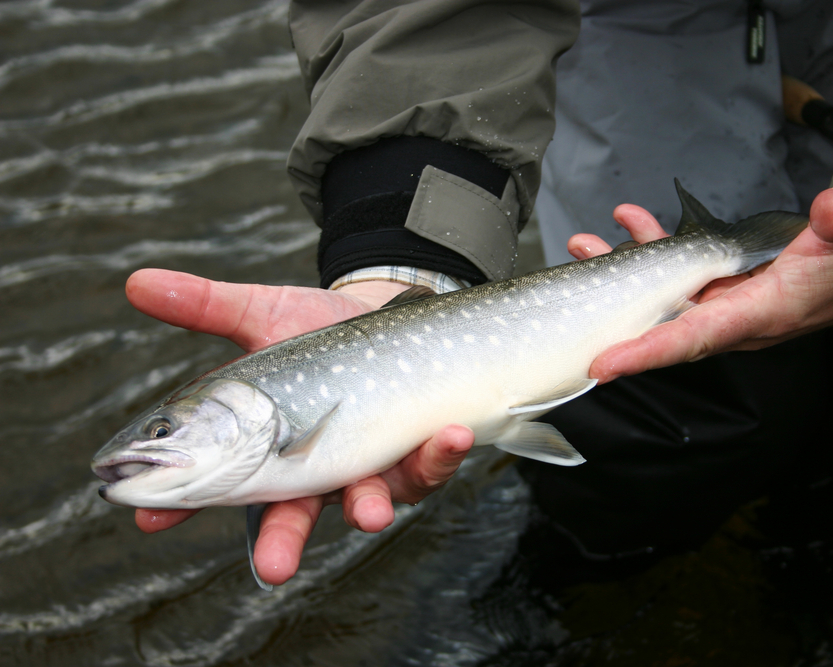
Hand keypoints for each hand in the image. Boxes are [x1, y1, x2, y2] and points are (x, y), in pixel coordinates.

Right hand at [125, 269, 474, 584]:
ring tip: (371, 513)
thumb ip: (206, 306)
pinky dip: (441, 456)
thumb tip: (137, 281)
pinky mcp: (417, 453)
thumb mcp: (261, 313)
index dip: (184, 506)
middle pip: (293, 516)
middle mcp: (316, 469)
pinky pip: (429, 467)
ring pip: (368, 502)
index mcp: (269, 447)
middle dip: (282, 543)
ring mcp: (368, 468)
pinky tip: (450, 433)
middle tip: (272, 567)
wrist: (386, 313)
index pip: (221, 484)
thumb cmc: (315, 325)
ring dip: (371, 507)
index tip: (150, 520)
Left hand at [569, 176, 832, 381]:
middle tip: (577, 267)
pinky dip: (654, 248)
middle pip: (667, 322)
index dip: (648, 352)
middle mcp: (744, 313)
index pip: (698, 338)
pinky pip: (683, 272)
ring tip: (588, 240)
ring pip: (668, 296)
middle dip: (616, 308)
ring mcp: (736, 299)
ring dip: (626, 269)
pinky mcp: (734, 282)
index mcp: (770, 310)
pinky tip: (634, 221)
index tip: (603, 365)